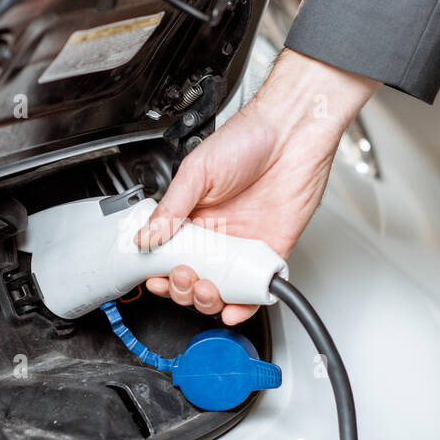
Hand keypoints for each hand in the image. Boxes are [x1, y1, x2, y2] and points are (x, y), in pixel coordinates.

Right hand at [135, 48, 377, 323]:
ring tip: (204, 288)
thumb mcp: (197, 171)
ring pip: (220, 289)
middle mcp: (217, 233)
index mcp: (193, 214)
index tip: (155, 277)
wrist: (292, 131)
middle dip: (182, 287)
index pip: (170, 254)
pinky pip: (255, 287)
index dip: (160, 271)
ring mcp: (243, 245)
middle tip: (183, 276)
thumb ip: (171, 208)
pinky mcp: (271, 251)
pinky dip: (243, 305)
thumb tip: (146, 238)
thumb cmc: (248, 138)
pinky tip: (231, 308)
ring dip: (206, 299)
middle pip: (192, 277)